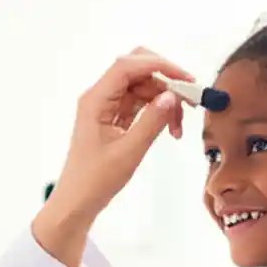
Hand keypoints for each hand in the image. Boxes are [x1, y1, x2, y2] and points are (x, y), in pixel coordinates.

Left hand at [32, 48, 191, 266]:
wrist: (77, 201)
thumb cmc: (95, 180)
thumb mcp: (129, 152)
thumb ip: (152, 121)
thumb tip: (172, 96)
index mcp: (96, 100)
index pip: (128, 66)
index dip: (160, 65)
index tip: (186, 79)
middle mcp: (100, 97)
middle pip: (137, 70)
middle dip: (165, 80)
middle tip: (189, 100)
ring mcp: (107, 106)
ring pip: (142, 87)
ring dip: (165, 100)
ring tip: (179, 128)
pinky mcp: (114, 117)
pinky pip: (140, 103)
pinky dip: (157, 111)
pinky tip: (170, 128)